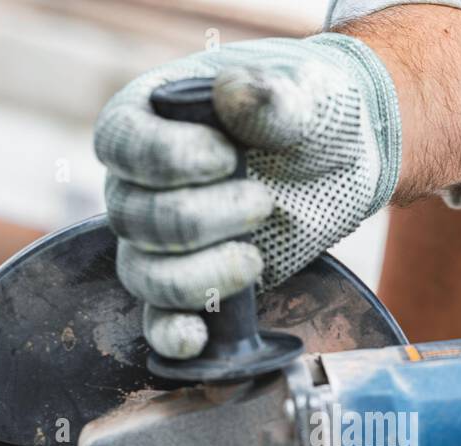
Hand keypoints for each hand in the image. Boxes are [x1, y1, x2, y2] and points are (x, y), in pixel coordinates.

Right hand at [94, 35, 400, 358]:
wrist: (338, 157)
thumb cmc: (306, 113)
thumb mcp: (299, 95)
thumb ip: (270, 96)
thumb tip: (233, 93)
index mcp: (145, 120)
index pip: (122, 145)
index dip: (167, 159)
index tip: (224, 157)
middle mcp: (135, 185)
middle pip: (136, 218)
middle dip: (200, 218)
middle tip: (261, 201)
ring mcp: (156, 244)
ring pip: (145, 274)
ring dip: (198, 276)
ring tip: (254, 258)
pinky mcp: (188, 289)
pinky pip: (160, 321)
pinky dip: (173, 333)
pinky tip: (197, 337)